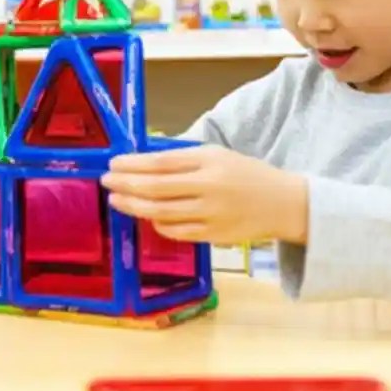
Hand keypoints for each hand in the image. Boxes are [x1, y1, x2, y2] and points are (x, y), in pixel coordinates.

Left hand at [101, 145, 307, 245]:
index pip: (161, 163)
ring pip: (161, 213)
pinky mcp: (214, 235)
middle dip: (126, 185)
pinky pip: (176, 232)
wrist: (283, 203)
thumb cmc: (247, 175)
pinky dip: (157, 224)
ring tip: (118, 200)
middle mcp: (209, 187)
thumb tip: (144, 162)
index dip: (133, 165)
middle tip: (107, 182)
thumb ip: (184, 159)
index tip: (114, 164)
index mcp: (210, 161)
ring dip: (134, 206)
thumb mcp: (218, 155)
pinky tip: (147, 216)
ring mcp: (211, 214)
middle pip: (155, 188)